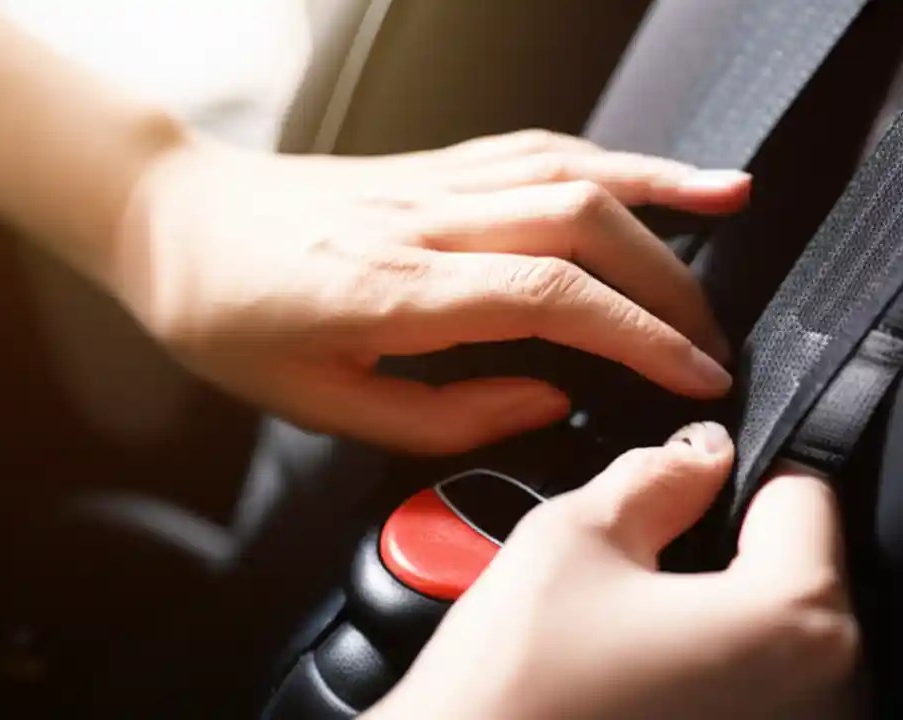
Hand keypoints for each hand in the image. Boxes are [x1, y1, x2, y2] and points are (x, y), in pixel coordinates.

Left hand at [112, 130, 749, 453]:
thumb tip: (544, 404)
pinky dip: (609, 157)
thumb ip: (439, 413)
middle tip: (710, 341)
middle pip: (579, 224)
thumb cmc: (229, 318)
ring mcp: (431, 182)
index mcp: (389, 290)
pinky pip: (537, 149)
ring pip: (569, 170)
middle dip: (666, 283)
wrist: (173, 224)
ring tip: (730, 210)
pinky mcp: (435, 164)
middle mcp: (422, 222)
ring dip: (658, 193)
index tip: (691, 374)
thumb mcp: (318, 403)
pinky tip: (651, 173)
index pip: (545, 296)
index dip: (635, 334)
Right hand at [367, 422, 860, 718]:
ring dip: (727, 626)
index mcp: (794, 621)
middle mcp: (829, 695)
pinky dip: (719, 682)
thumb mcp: (574, 539)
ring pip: (786, 644)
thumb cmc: (513, 691)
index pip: (806, 495)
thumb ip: (658, 477)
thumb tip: (703, 453)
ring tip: (634, 644)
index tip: (688, 491)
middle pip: (805, 575)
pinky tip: (645, 691)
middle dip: (734, 555)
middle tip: (643, 573)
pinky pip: (766, 699)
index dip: (737, 475)